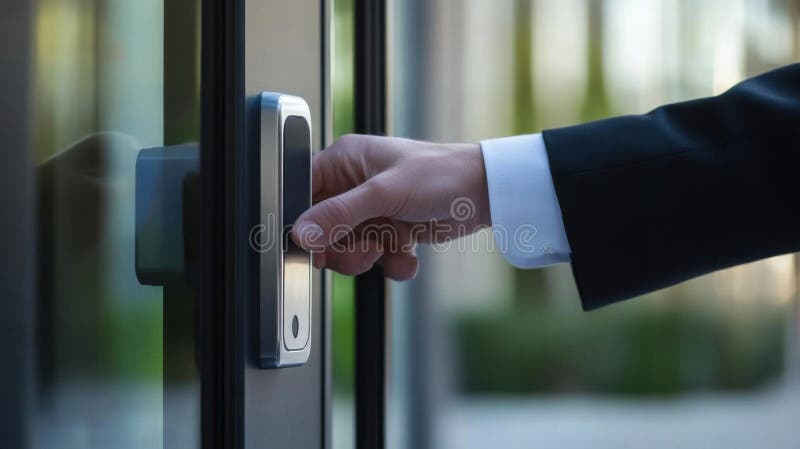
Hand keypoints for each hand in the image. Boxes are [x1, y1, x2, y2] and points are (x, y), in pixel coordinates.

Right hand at [292, 134, 489, 279]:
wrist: (485, 193)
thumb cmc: (441, 174)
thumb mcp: (384, 193)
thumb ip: (340, 214)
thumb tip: (302, 233)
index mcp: (343, 161)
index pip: (303, 193)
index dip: (304, 223)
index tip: (313, 247)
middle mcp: (353, 185)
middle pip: (322, 230)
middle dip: (343, 247)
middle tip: (365, 248)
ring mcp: (371, 210)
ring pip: (347, 248)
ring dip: (368, 257)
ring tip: (389, 247)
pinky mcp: (389, 231)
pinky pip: (374, 257)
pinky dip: (391, 262)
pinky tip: (408, 253)